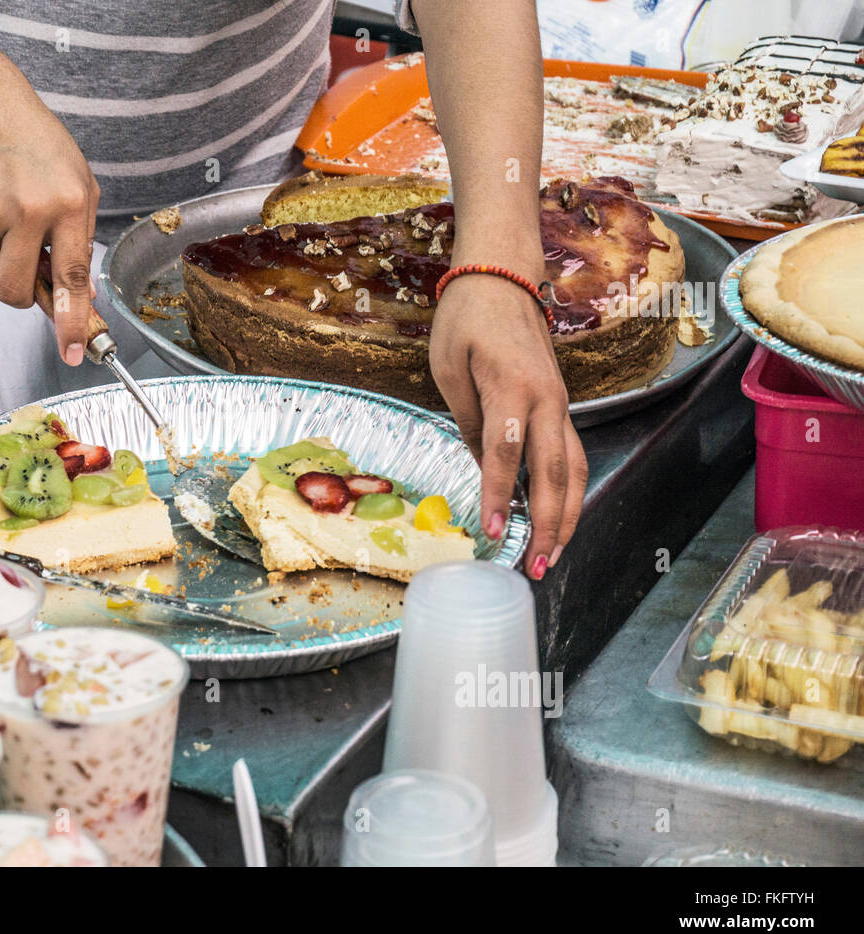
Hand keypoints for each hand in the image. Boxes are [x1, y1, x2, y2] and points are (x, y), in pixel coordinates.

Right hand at [0, 93, 99, 364]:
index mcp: (68, 203)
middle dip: (17, 296)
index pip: (70, 279)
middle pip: (13, 293)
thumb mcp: (78, 185)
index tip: (73, 354)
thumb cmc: (38, 148)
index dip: (70, 322)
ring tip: (2, 233)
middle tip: (23, 273)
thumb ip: (80, 241)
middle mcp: (27, 209)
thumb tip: (81, 298)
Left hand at [429, 274, 587, 579]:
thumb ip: (467, 421)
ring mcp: (559, 403)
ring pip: (574, 469)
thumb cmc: (466, 319)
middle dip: (549, 524)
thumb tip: (483, 470)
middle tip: (538, 567)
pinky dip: (569, 492)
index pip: (506, 454)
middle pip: (554, 472)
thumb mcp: (448, 368)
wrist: (502, 277)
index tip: (495, 533)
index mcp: (510, 387)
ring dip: (568, 516)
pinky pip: (572, 455)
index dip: (501, 496)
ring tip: (554, 556)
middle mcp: (545, 399)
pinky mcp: (561, 405)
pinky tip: (560, 519)